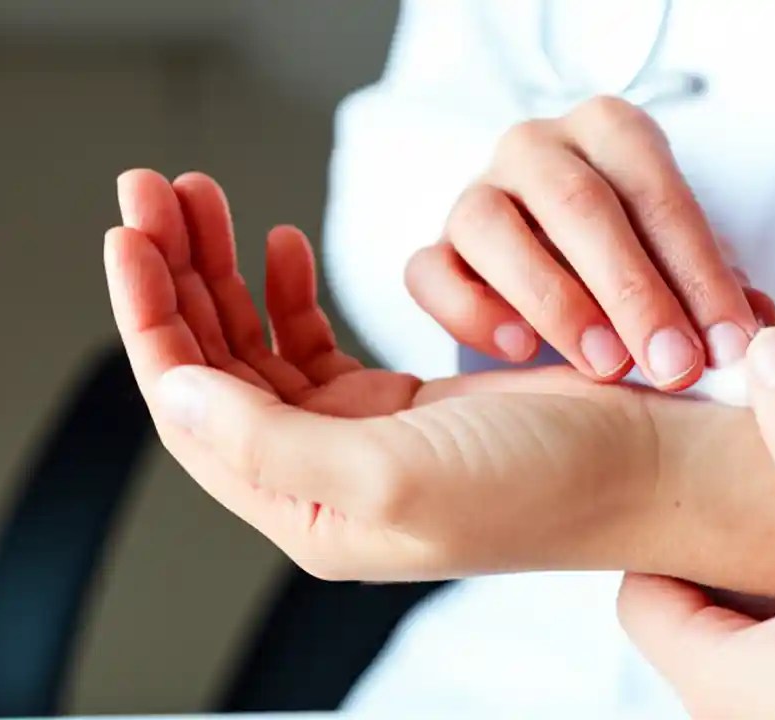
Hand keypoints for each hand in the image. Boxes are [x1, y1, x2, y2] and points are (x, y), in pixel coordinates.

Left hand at [105, 168, 689, 580]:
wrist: (642, 463)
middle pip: (214, 369)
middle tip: (152, 198)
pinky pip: (310, 340)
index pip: (192, 414)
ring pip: (256, 346)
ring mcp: (356, 437)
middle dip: (178, 278)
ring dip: (224, 272)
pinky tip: (281, 248)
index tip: (132, 242)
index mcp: (310, 514)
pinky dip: (288, 290)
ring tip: (204, 201)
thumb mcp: (395, 473)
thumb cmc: (544, 485)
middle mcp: (321, 479)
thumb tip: (174, 393)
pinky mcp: (392, 402)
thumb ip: (272, 444)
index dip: (152, 323)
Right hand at [404, 96, 774, 389]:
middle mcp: (537, 147)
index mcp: (611, 131)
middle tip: (675, 367)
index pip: (659, 194)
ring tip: (606, 367)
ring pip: (494, 229)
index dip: (699, 272)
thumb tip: (758, 338)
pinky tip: (519, 352)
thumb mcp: (682, 263)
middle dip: (635, 293)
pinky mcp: (435, 247)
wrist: (555, 258)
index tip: (731, 345)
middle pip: (579, 206)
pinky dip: (471, 312)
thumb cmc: (634, 259)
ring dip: (557, 302)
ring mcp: (477, 192)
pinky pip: (431, 272)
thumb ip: (717, 292)